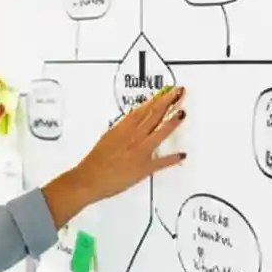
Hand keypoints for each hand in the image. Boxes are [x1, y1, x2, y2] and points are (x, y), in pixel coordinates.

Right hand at [42, 86, 185, 227]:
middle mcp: (133, 137)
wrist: (89, 179)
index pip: (144, 108)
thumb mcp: (108, 137)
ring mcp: (140, 151)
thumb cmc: (95, 161)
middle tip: (179, 93)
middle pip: (155, 114)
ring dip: (173, 121)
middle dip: (169, 102)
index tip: (166, 91)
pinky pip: (162, 162)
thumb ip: (122, 129)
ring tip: (182, 113)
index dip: (158, 98)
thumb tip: (132, 122)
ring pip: (161, 132)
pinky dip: (173, 159)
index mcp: (123, 128)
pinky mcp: (144, 168)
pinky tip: (181, 155)